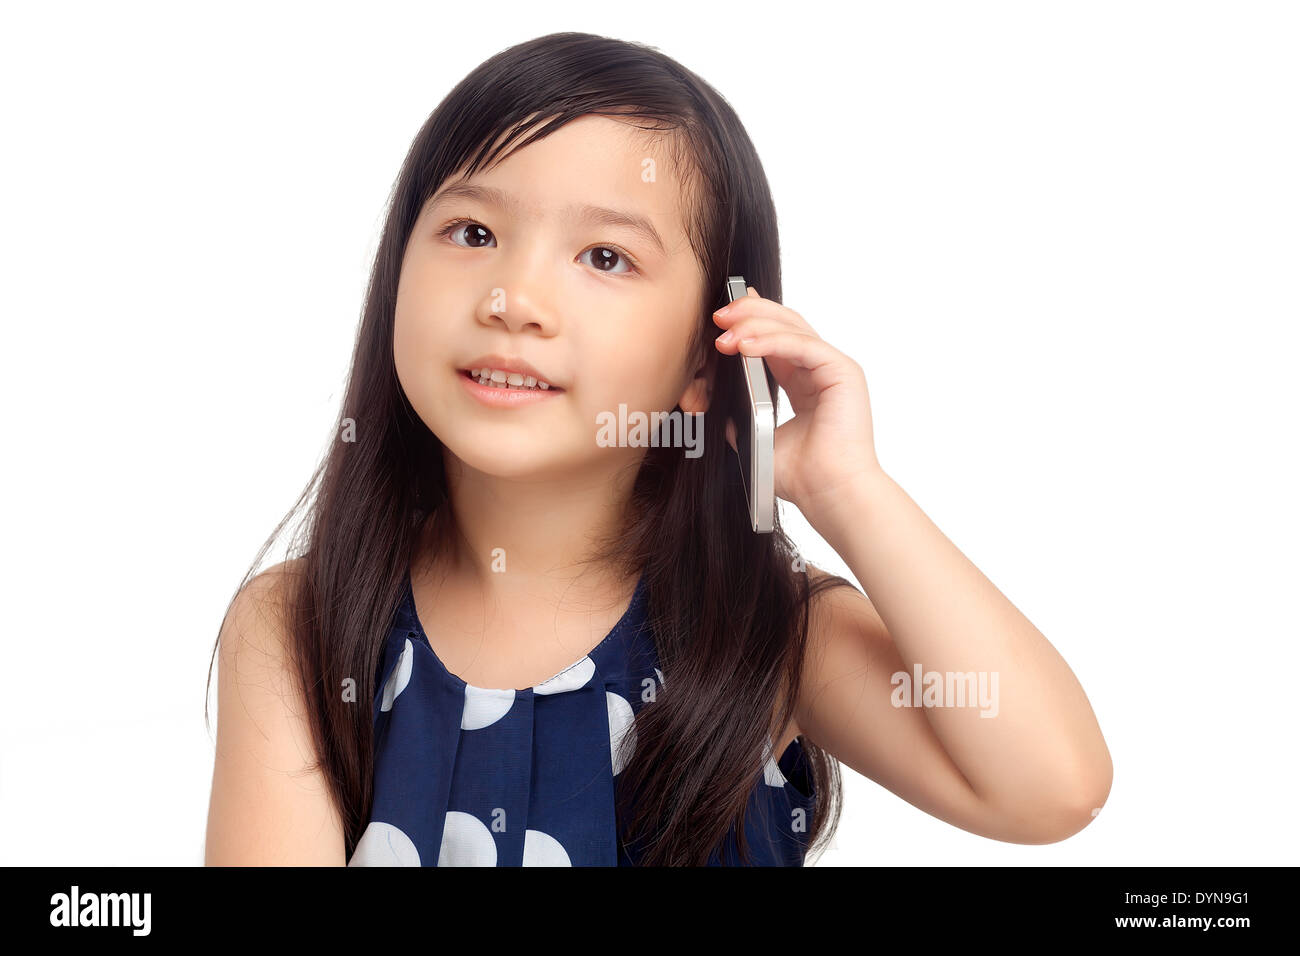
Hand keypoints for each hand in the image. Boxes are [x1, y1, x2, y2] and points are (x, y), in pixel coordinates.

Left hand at [713, 287, 881, 518]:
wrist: (828, 494)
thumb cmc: (805, 476)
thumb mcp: (760, 439)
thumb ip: (741, 419)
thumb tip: (715, 407)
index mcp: (806, 383)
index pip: (777, 339)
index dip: (752, 322)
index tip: (723, 317)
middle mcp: (821, 370)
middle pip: (786, 324)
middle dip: (750, 313)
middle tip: (719, 314)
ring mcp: (834, 368)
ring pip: (793, 328)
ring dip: (755, 324)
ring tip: (725, 331)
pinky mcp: (843, 372)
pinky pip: (802, 346)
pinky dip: (772, 342)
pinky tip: (745, 345)